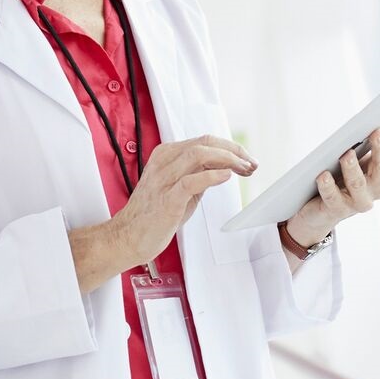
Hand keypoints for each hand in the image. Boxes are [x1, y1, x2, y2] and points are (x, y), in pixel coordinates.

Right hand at [72, 136, 254, 289]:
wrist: (128, 237)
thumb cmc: (153, 214)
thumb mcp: (180, 187)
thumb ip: (198, 174)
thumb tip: (223, 167)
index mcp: (167, 155)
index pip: (204, 141)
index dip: (230, 148)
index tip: (247, 159)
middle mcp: (164, 162)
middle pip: (205, 143)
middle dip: (234, 150)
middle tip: (252, 163)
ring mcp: (164, 179)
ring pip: (199, 155)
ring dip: (228, 159)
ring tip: (245, 168)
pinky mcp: (167, 198)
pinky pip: (191, 181)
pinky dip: (212, 175)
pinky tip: (227, 176)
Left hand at [283, 110, 379, 251]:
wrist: (322, 210)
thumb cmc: (344, 176)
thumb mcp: (360, 156)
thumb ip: (372, 141)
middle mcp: (377, 188)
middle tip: (377, 131)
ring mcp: (359, 201)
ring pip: (358, 184)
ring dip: (353, 169)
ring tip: (346, 154)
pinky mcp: (337, 210)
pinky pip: (333, 198)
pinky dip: (328, 186)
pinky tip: (322, 175)